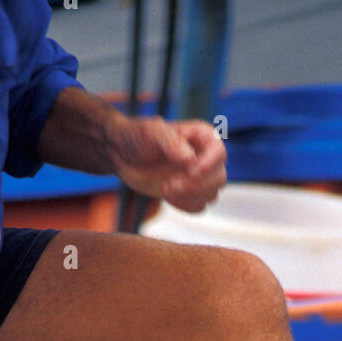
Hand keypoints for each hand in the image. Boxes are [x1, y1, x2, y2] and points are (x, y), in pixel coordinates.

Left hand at [107, 114, 226, 212]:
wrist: (123, 154)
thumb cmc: (137, 136)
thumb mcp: (151, 132)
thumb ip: (170, 142)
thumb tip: (190, 159)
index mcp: (202, 136)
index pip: (218, 152)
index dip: (210, 163)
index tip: (193, 171)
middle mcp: (205, 157)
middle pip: (219, 178)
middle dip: (196, 185)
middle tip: (169, 185)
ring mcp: (199, 177)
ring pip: (211, 195)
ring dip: (189, 197)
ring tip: (164, 188)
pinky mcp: (190, 194)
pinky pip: (199, 207)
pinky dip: (185, 205)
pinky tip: (166, 194)